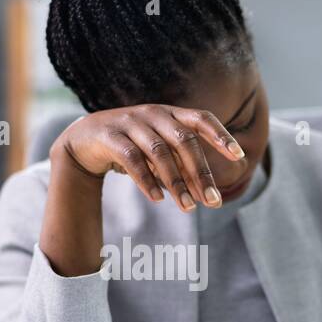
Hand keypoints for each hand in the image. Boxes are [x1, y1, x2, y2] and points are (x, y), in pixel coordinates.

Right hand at [51, 104, 245, 211]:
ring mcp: (129, 123)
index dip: (221, 136)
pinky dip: (146, 180)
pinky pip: (131, 159)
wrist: (83, 142)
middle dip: (201, 172)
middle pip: (184, 140)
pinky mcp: (109, 137)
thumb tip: (211, 192)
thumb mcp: (159, 150)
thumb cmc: (131, 147)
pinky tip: (158, 199)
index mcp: (170, 114)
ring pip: (159, 152)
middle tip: (214, 202)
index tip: (239, 156)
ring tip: (188, 208)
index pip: (201, 118)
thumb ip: (181, 164)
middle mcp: (153, 114)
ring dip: (176, 182)